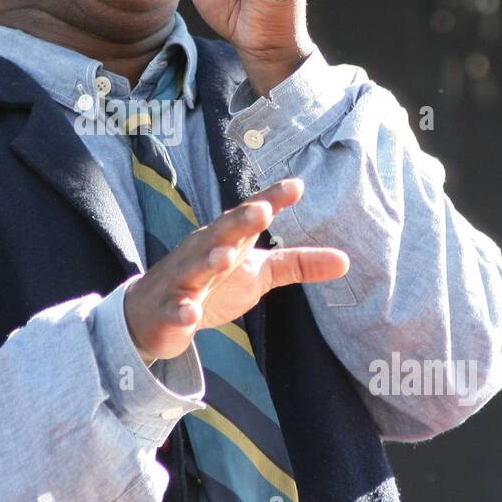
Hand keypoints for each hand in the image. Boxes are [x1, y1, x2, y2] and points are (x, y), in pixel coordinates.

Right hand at [123, 178, 348, 362]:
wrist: (154, 314)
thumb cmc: (212, 284)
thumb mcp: (259, 273)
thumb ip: (299, 264)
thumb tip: (346, 260)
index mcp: (227, 239)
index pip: (250, 216)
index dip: (271, 200)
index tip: (296, 186)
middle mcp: (204, 252)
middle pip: (222, 233)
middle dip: (239, 222)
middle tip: (261, 211)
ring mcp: (183, 281)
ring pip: (195, 268)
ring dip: (209, 262)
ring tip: (226, 257)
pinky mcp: (169, 310)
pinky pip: (175, 310)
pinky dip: (182, 310)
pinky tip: (191, 313)